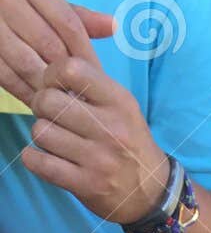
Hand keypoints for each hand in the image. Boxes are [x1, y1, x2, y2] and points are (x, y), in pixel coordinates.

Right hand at [0, 0, 110, 106]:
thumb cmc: (21, 5)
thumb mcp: (47, 3)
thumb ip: (78, 17)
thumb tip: (113, 26)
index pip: (68, 23)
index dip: (86, 54)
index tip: (98, 76)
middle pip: (50, 47)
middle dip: (71, 75)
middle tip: (87, 96)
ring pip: (30, 66)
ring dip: (52, 90)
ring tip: (68, 104)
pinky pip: (9, 78)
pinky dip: (28, 94)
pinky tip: (43, 102)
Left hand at [23, 55, 169, 223]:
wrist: (153, 193)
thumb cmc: (128, 141)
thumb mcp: (120, 104)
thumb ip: (91, 76)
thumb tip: (61, 39)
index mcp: (119, 102)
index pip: (71, 69)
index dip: (52, 74)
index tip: (55, 86)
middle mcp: (112, 129)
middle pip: (49, 101)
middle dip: (41, 106)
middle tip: (50, 115)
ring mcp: (100, 160)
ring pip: (41, 132)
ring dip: (41, 135)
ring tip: (55, 140)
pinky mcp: (88, 185)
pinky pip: (40, 163)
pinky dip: (34, 159)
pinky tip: (46, 158)